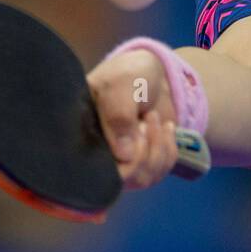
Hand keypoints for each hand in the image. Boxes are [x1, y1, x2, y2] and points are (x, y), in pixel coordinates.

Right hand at [87, 49, 180, 189]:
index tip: (138, 130)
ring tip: (154, 118)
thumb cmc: (130, 74)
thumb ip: (119, 116)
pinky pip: (159, 172)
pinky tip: (166, 129)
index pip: (91, 169)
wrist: (155, 72)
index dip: (120, 159)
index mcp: (82, 134)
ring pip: (142, 179)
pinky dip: (169, 151)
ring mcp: (121, 161)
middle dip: (144, 152)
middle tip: (148, 118)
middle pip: (122, 178)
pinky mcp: (142, 162)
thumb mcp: (121, 86)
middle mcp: (99, 154)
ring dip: (158, 149)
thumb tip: (124, 157)